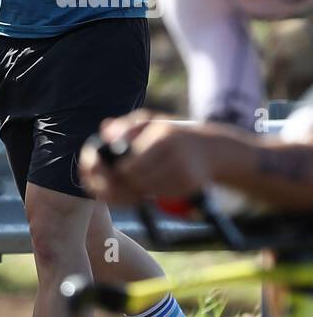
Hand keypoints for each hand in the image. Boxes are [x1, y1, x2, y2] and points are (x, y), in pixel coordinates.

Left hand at [79, 110, 215, 204]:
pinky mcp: (190, 184)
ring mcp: (184, 170)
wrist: (212, 149)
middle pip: (136, 179)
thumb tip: (104, 130)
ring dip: (138, 187)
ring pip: (146, 189)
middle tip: (122, 176)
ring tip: (138, 177)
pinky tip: (153, 182)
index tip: (113, 167)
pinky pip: (160, 194)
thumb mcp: (150, 122)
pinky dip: (152, 191)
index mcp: (162, 135)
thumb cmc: (172, 134)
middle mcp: (175, 153)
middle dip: (126, 180)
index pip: (129, 165)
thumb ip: (125, 126)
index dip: (117, 170)